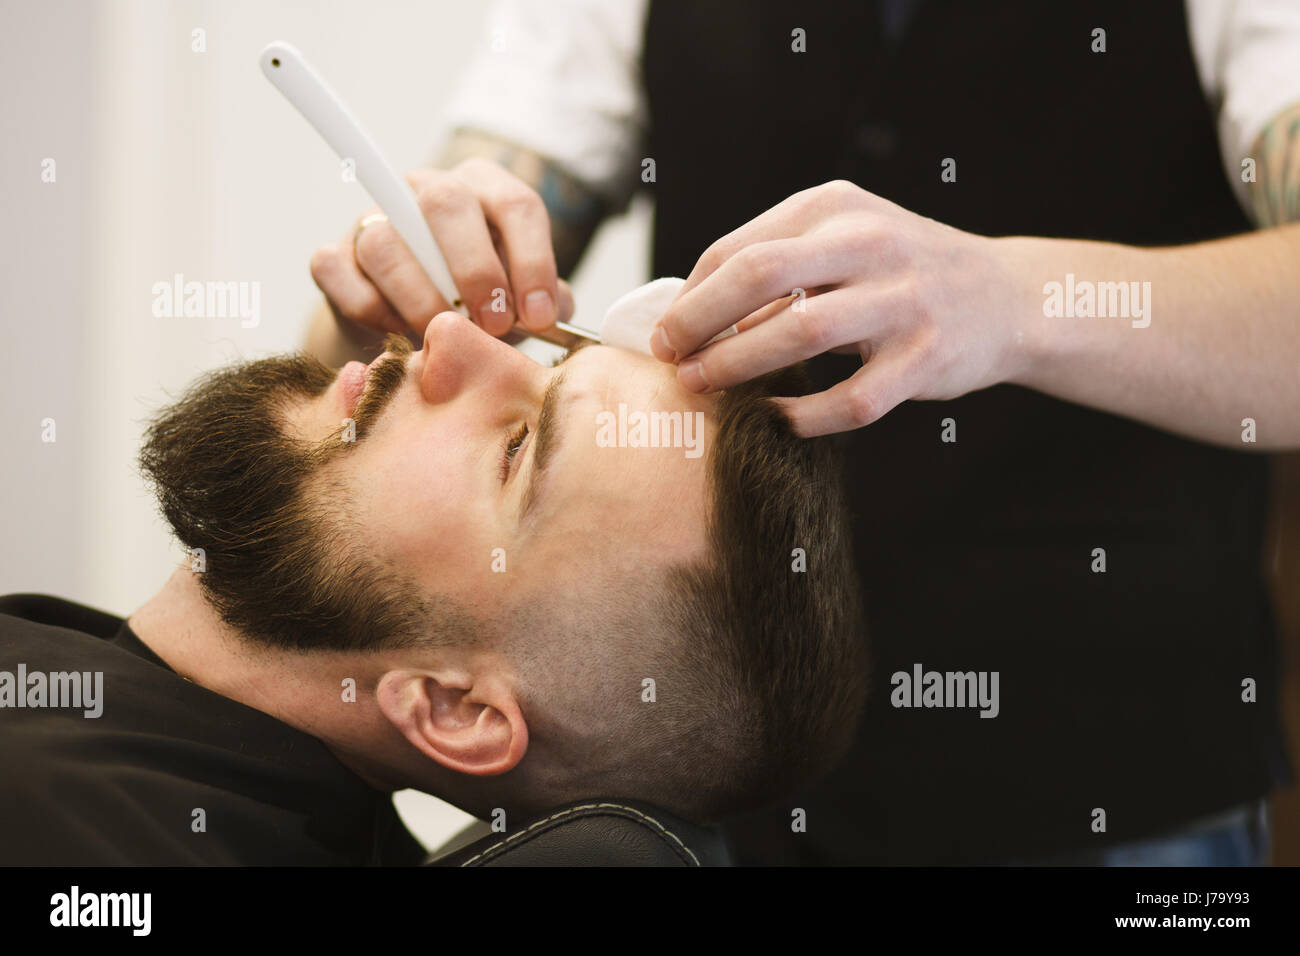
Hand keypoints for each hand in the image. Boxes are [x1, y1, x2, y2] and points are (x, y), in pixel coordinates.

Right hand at [309, 158, 574, 343]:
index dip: (533, 261)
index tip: (540, 316)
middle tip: (493, 324)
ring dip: (421, 298)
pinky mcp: (333, 255)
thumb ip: (546, 303)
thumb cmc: (478, 309)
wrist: (409, 330)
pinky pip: (342, 274)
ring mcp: (372, 217)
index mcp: (483, 189)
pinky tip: (399, 333)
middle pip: (447, 202)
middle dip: (476, 271)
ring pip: (386, 241)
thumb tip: (556, 310)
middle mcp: (425, 190)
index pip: (515, 203)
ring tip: (444, 335)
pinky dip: (372, 311)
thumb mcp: (521, 302)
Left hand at [651, 180, 1029, 435]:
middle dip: (700, 321)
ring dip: (737, 365)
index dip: (690, 297)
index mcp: (835, 207)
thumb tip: (688, 313)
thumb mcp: (842, 242)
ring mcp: (902, 301)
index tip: (663, 333)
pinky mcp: (925, 358)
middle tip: (669, 359)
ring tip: (702, 387)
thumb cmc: (899, 273)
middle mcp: (870, 243)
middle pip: (760, 275)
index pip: (739, 249)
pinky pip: (849, 400)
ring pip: (799, 334)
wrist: (1004, 298)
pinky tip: (775, 419)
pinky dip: (802, 415)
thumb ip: (777, 265)